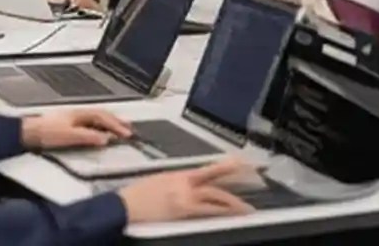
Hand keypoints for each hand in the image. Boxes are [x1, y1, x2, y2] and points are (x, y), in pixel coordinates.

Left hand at [20, 108, 132, 149]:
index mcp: (79, 113)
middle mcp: (76, 113)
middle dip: (116, 121)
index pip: (103, 117)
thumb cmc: (45, 132)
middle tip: (128, 129)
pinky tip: (99, 134)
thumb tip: (105, 138)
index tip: (127, 133)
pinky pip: (89, 123)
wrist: (28, 133)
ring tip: (118, 130)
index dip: (116, 125)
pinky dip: (99, 127)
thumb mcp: (69, 136)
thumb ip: (88, 136)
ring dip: (108, 124)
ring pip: (95, 118)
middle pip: (101, 115)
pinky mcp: (67, 125)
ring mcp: (72, 118)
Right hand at [118, 158, 255, 222]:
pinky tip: (229, 215)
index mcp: (178, 174)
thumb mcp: (158, 179)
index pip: (208, 169)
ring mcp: (185, 198)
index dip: (226, 166)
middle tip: (253, 183)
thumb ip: (176, 180)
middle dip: (236, 183)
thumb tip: (189, 182)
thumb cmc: (137, 193)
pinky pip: (207, 212)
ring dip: (233, 203)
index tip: (240, 163)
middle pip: (216, 184)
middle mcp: (184, 185)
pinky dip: (220, 213)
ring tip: (247, 208)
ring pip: (215, 199)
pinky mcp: (183, 211)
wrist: (126, 204)